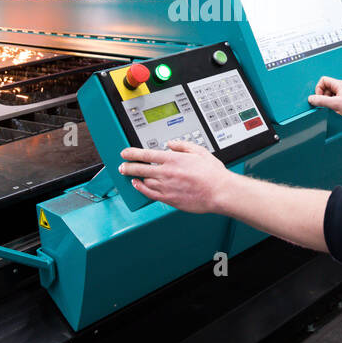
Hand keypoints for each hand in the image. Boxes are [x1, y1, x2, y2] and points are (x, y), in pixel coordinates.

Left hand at [119, 140, 233, 213]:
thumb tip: (171, 144)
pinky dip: (141, 189)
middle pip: (140, 168)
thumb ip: (182, 145)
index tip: (125, 153)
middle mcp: (167, 173)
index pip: (146, 155)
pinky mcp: (169, 199)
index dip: (132, 153)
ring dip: (135, 177)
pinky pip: (149, 194)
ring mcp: (166, 187)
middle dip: (128, 167)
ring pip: (144, 181)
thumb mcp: (199, 151)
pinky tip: (138, 185)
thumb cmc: (212, 174)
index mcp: (173, 159)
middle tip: (122, 166)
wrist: (219, 192)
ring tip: (129, 175)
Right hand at [308, 76, 341, 123]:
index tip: (320, 98)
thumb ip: (322, 101)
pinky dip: (334, 105)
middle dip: (323, 97)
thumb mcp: (336, 104)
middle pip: (326, 88)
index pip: (323, 80)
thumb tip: (311, 98)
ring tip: (334, 108)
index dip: (318, 89)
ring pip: (330, 95)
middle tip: (326, 104)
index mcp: (339, 84)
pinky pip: (336, 100)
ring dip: (328, 102)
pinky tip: (339, 110)